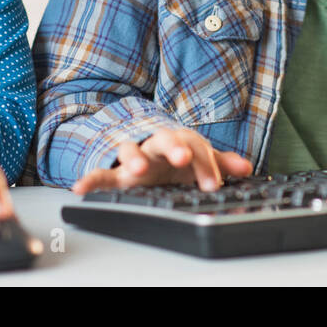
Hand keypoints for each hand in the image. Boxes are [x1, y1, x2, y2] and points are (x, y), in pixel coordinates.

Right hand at [71, 127, 252, 194]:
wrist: (146, 154)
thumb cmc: (173, 157)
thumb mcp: (198, 160)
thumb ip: (219, 163)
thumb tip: (246, 167)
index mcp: (177, 141)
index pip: (194, 145)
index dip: (205, 163)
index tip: (213, 184)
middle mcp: (154, 145)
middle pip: (164, 138)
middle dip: (174, 146)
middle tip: (183, 157)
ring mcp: (133, 157)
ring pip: (131, 149)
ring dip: (134, 156)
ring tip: (138, 168)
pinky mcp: (114, 173)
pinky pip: (99, 174)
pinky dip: (89, 180)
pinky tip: (80, 188)